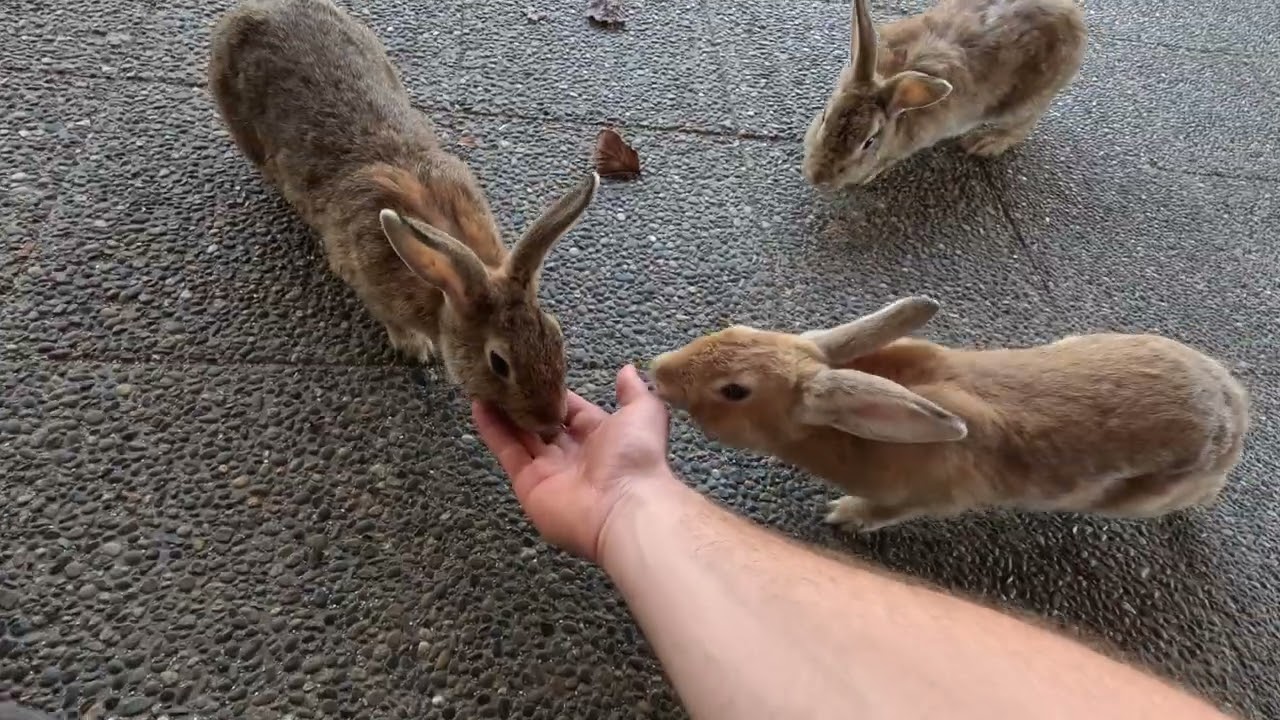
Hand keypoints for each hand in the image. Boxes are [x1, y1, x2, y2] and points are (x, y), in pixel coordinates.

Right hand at [471, 364, 673, 562]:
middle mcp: (572, 454)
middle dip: (523, 401)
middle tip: (502, 374)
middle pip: (540, 423)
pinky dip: (491, 429)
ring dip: (502, 411)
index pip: (569, 410)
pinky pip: (507, 452)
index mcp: (599, 437)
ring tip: (483, 383)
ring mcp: (548, 470)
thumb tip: (628, 369)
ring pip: (519, 435)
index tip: (533, 368)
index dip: (552, 391)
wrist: (626, 508)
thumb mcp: (645, 412)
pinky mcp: (528, 483)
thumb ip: (633, 392)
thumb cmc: (638, 458)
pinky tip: (478, 404)